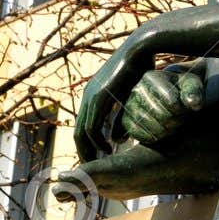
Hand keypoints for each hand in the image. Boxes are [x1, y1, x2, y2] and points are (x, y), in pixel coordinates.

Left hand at [74, 30, 155, 161]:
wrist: (140, 48)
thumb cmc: (139, 69)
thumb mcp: (129, 97)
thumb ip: (120, 117)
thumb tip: (117, 138)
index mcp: (92, 97)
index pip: (84, 129)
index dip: (88, 147)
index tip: (97, 162)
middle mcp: (87, 97)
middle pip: (79, 134)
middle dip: (85, 154)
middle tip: (93, 171)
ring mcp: (91, 97)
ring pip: (83, 133)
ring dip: (89, 151)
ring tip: (99, 166)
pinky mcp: (99, 97)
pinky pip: (93, 126)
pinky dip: (98, 142)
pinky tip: (108, 151)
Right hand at [121, 60, 208, 146]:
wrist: (170, 96)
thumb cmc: (182, 89)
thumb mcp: (191, 85)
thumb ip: (194, 91)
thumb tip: (193, 103)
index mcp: (152, 78)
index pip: (170, 100)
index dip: (181, 110)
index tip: (184, 109)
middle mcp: (136, 89)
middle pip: (159, 114)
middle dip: (174, 121)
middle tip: (179, 119)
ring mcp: (129, 105)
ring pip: (148, 125)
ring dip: (165, 130)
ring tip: (172, 125)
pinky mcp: (126, 120)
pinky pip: (136, 133)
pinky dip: (151, 137)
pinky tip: (161, 133)